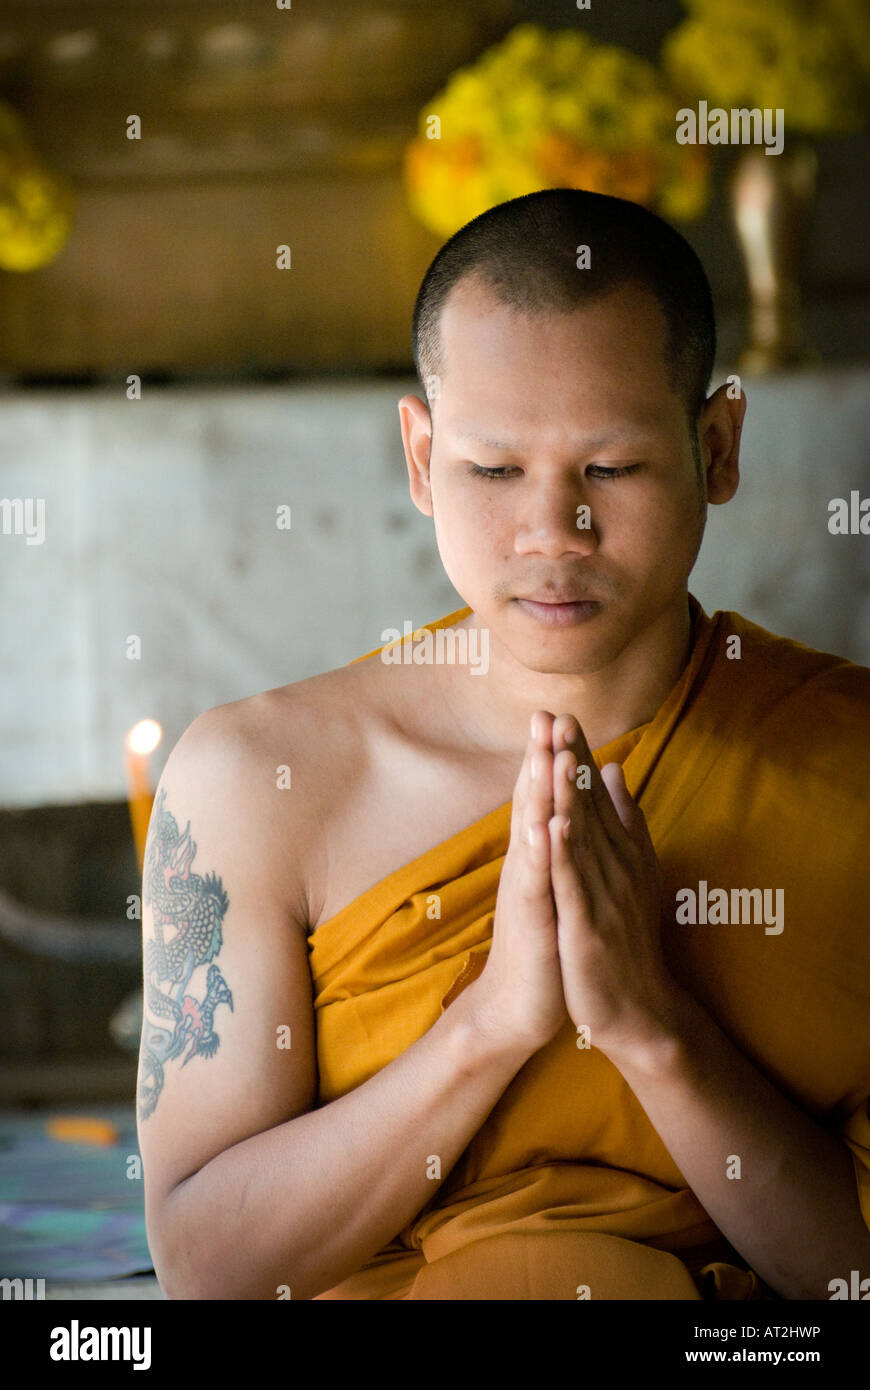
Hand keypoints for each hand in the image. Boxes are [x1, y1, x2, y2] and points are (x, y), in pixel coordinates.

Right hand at [466, 711, 575, 1054]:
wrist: (521, 1005)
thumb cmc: (542, 943)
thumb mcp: (556, 887)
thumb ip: (560, 847)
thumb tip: (566, 811)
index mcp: (537, 856)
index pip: (543, 796)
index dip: (549, 756)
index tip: (558, 712)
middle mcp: (526, 865)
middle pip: (532, 802)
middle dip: (539, 758)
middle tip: (544, 712)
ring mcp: (525, 889)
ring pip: (531, 832)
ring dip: (538, 793)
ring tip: (546, 753)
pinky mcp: (530, 920)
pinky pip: (535, 881)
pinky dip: (539, 852)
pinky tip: (543, 827)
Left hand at [546, 717, 678, 1061]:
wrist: (636, 1008)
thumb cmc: (626, 937)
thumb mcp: (628, 871)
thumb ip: (622, 820)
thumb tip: (611, 770)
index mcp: (620, 854)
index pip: (595, 798)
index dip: (579, 757)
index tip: (563, 715)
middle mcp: (616, 868)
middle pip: (589, 808)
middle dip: (572, 762)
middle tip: (559, 716)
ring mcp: (602, 896)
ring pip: (582, 838)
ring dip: (567, 796)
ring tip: (554, 755)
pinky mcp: (587, 927)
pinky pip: (572, 885)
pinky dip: (564, 854)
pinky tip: (553, 824)